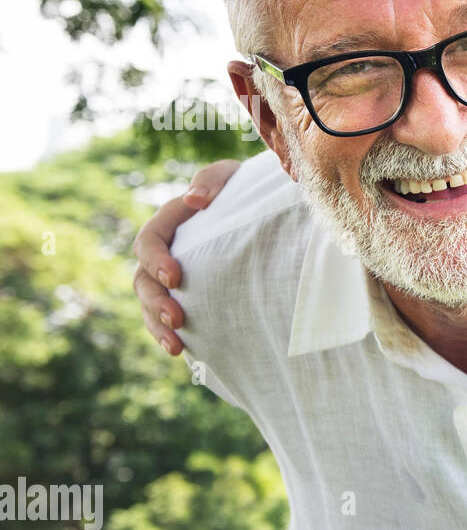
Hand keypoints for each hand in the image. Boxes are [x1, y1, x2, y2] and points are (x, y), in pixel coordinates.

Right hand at [132, 159, 240, 354]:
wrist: (260, 211)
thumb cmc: (242, 189)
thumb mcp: (230, 176)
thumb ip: (212, 181)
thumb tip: (194, 199)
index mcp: (170, 222)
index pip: (150, 241)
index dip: (156, 260)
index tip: (176, 277)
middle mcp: (164, 252)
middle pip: (143, 279)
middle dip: (156, 301)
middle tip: (178, 319)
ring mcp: (170, 277)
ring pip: (149, 304)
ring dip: (157, 326)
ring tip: (175, 346)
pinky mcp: (185, 296)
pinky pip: (166, 319)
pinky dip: (169, 335)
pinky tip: (184, 353)